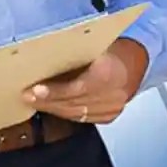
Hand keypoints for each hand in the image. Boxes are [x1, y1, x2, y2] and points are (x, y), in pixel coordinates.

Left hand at [22, 39, 148, 124]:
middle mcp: (113, 94)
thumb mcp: (92, 47)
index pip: (75, 89)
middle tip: (27, 96)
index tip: (34, 90)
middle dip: (47, 102)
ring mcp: (113, 108)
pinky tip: (53, 108)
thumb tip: (43, 63)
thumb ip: (72, 58)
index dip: (53, 92)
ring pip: (77, 114)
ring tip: (35, 103)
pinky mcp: (111, 115)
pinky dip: (66, 113)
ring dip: (54, 109)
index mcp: (108, 74)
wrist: (138, 59)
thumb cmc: (111, 48)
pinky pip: (84, 118)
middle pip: (74, 104)